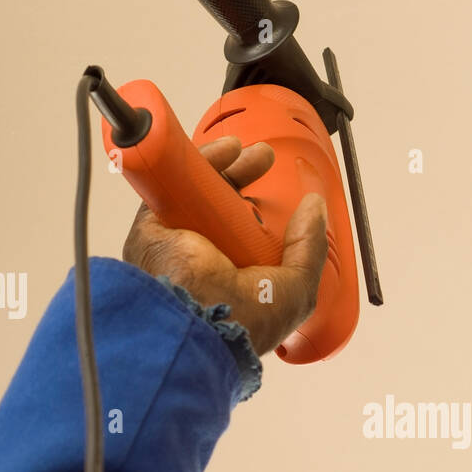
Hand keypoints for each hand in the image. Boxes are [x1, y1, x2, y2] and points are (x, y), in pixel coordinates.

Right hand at [122, 135, 327, 356]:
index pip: (248, 233)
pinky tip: (222, 151)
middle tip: (263, 159)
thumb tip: (315, 208)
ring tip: (243, 152)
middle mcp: (207, 259)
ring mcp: (181, 241)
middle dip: (242, 176)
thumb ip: (309, 247)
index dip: (262, 209)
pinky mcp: (156, 226)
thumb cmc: (246, 320)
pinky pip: (174, 185)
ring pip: (198, 191)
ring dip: (221, 164)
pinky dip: (194, 163)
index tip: (281, 193)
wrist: (201, 320)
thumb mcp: (298, 287)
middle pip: (222, 204)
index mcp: (238, 278)